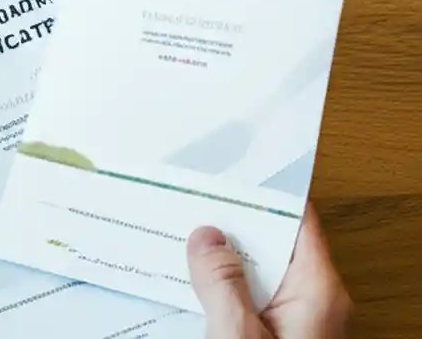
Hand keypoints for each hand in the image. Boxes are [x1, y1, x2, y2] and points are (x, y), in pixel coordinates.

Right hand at [187, 205, 351, 338]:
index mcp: (318, 291)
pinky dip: (227, 292)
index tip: (226, 184)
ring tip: (188, 253)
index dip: (262, 198)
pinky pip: (253, 300)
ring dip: (224, 266)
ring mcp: (299, 319)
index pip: (297, 220)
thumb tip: (207, 239)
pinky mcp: (281, 333)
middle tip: (193, 216)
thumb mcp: (238, 333)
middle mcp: (316, 301)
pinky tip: (199, 293)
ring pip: (259, 274)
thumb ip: (221, 284)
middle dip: (232, 231)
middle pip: (273, 245)